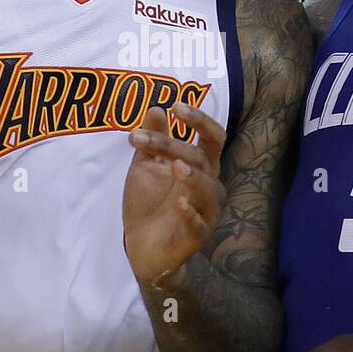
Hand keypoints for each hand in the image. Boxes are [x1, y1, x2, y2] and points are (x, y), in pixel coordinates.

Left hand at [122, 102, 226, 284]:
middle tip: (140, 139)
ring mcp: (207, 212)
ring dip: (193, 177)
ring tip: (175, 166)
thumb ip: (153, 141)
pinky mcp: (197, 236)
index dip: (200, 120)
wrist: (141, 245)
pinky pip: (198, 224)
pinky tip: (180, 204)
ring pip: (207, 190)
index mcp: (202, 166)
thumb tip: (156, 108)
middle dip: (172, 146)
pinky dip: (190, 214)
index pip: (213, 137)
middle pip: (200, 159)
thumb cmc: (149, 203)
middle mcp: (210, 186)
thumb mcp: (146, 167)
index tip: (176, 106)